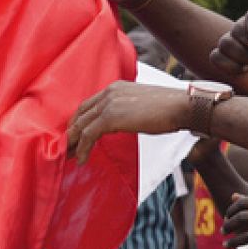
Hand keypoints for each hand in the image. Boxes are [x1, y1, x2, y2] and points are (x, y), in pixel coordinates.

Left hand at [67, 81, 189, 162]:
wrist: (182, 107)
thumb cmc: (169, 110)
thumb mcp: (141, 107)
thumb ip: (126, 111)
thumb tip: (120, 123)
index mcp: (115, 88)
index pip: (88, 105)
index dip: (79, 122)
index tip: (74, 137)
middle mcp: (108, 93)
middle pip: (80, 114)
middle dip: (71, 133)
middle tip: (64, 150)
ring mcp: (108, 103)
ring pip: (81, 125)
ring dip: (72, 143)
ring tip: (68, 158)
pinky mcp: (110, 116)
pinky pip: (88, 134)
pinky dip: (82, 148)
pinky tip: (81, 160)